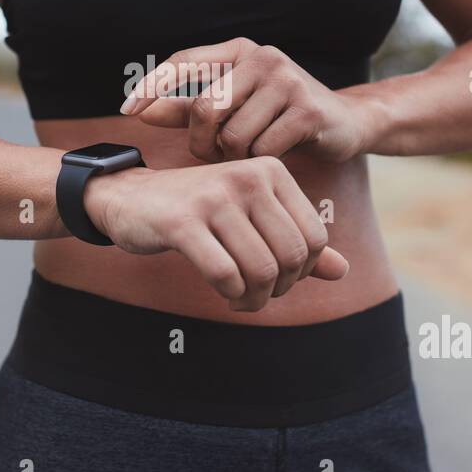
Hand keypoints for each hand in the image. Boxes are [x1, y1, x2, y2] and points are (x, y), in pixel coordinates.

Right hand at [83, 156, 348, 311]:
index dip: (303, 271)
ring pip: (260, 270)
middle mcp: (247, 178)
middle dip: (279, 288)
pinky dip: (230, 294)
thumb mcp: (250, 217)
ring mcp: (214, 198)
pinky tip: (222, 292)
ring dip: (253, 298)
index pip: (314, 237)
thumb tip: (343, 271)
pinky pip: (225, 275)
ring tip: (240, 299)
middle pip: (291, 257)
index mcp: (270, 171)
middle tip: (257, 295)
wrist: (129, 197)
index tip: (278, 279)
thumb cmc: (197, 210)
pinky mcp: (183, 222)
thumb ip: (294, 240)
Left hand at [120, 38, 369, 162]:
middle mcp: (262, 57)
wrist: (344, 122)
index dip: (153, 86)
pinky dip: (259, 161)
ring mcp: (287, 81)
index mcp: (239, 50)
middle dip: (203, 142)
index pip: (184, 60)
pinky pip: (261, 148)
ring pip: (233, 134)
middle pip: (205, 107)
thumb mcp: (233, 107)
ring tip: (249, 153)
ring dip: (235, 156)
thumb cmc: (279, 115)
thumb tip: (141, 112)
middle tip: (215, 154)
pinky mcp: (307, 110)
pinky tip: (271, 157)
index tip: (127, 111)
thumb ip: (188, 109)